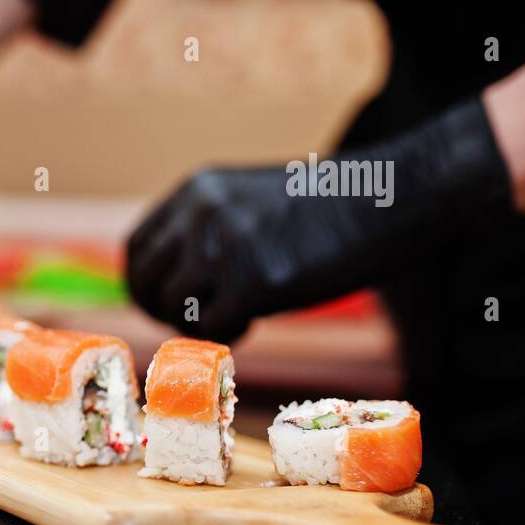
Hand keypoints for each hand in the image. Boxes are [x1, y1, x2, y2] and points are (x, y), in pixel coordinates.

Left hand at [127, 98, 513, 341]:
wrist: (388, 200)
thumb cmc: (323, 209)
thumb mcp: (245, 202)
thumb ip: (204, 230)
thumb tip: (166, 282)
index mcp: (196, 191)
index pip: (136, 248)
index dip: (143, 283)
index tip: (163, 302)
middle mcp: (201, 216)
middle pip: (146, 282)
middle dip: (163, 310)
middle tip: (197, 319)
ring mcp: (225, 247)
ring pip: (175, 308)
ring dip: (198, 323)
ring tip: (237, 314)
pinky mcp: (255, 282)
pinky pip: (213, 328)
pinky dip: (230, 333)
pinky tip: (257, 319)